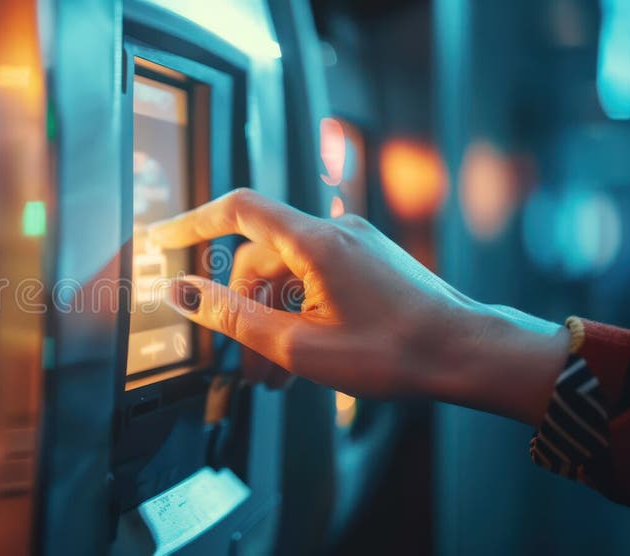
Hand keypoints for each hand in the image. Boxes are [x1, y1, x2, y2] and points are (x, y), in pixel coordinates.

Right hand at [150, 188, 569, 425]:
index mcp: (314, 242)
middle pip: (260, 260)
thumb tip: (184, 294)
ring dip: (272, 321)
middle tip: (244, 365)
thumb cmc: (394, 352)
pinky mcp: (367, 262)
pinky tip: (301, 358)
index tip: (161, 239)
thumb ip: (233, 317)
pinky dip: (298, 313)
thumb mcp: (298, 345)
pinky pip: (315, 279)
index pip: (236, 211)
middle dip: (243, 312)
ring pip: (288, 276)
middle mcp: (334, 232)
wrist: (468, 353)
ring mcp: (354, 245)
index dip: (191, 222)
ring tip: (275, 376)